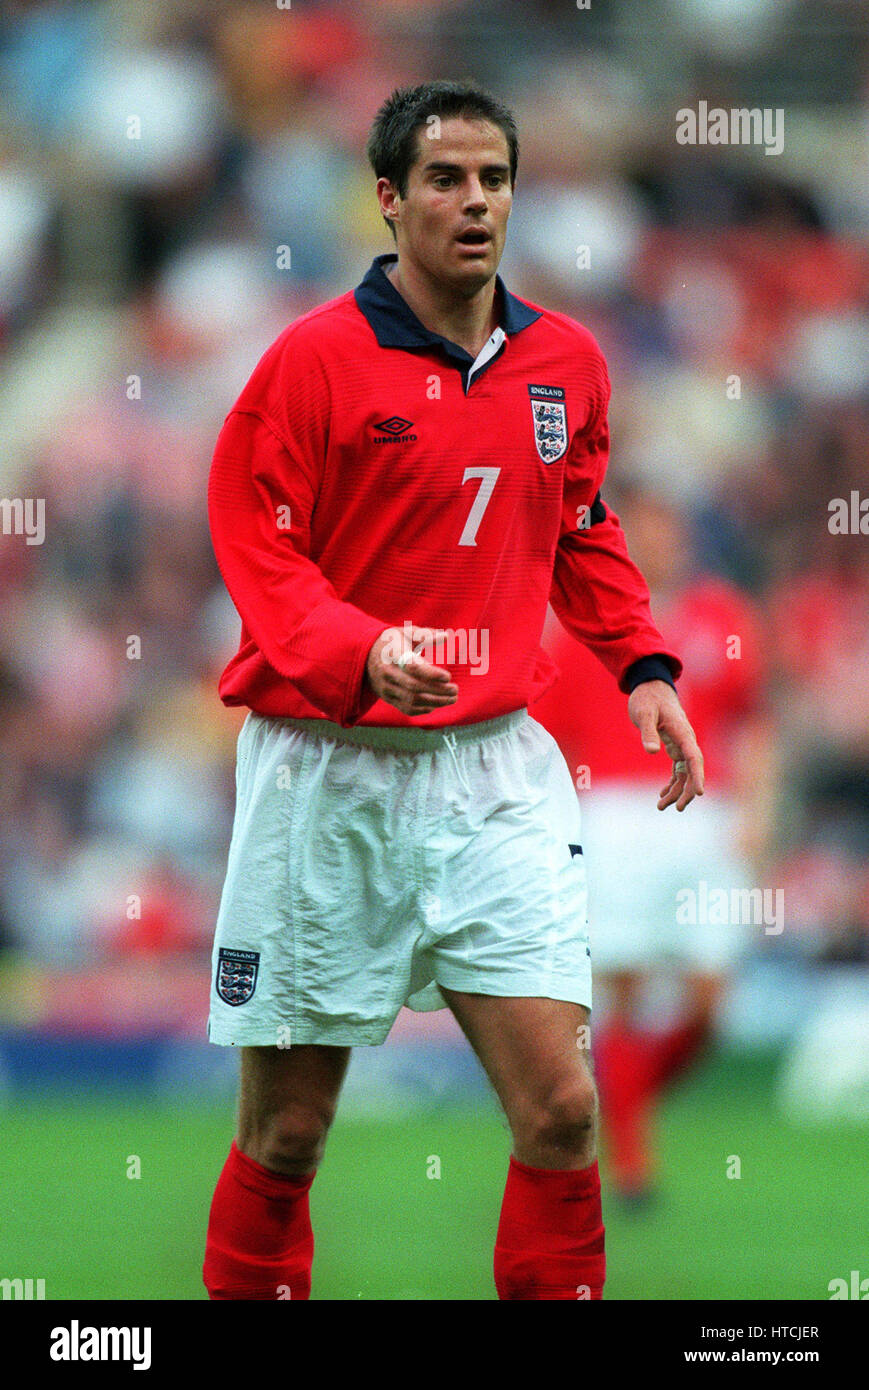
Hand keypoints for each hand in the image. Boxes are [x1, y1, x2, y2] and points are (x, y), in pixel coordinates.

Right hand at [365, 626, 457, 716]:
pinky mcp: (387, 698)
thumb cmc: (391, 642)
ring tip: (452, 698)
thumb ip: (425, 635)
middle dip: (438, 691)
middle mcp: (387, 672)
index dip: (431, 674)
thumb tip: (445, 636)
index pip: (412, 667)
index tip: (448, 676)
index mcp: (393, 654)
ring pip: (412, 700)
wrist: (364, 656)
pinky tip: (435, 705)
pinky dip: (423, 709)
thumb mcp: (405, 632)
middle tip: (455, 690)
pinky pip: (406, 708)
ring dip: (435, 702)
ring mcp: (386, 687)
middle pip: (414, 686)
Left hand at [628, 679, 704, 810]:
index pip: (694, 757)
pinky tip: (663, 794)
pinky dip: (672, 782)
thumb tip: (651, 751)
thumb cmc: (647, 699)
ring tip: (662, 806)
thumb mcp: (644, 713)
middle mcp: (686, 740)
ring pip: (685, 772)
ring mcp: (681, 744)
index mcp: (682, 732)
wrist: (651, 688)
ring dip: (677, 790)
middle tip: (676, 808)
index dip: (698, 775)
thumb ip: (648, 731)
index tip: (700, 792)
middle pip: (692, 769)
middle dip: (688, 790)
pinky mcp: (674, 746)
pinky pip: (678, 769)